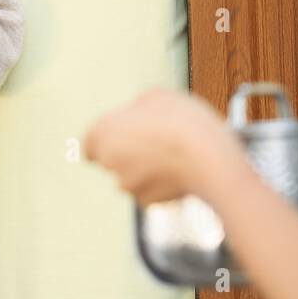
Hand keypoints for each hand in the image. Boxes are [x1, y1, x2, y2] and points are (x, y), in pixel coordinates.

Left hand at [84, 87, 248, 204]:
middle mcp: (109, 162)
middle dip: (129, 151)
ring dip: (146, 167)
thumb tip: (138, 114)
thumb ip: (138, 107)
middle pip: (112, 158)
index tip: (121, 135)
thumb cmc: (181, 122)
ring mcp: (128, 185)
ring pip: (132, 175)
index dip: (105, 138)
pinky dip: (161, 183)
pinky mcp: (148, 201)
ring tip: (173, 152)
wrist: (208, 159)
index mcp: (103, 132)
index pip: (89, 143)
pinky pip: (151, 189)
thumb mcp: (158, 97)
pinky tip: (180, 169)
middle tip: (155, 139)